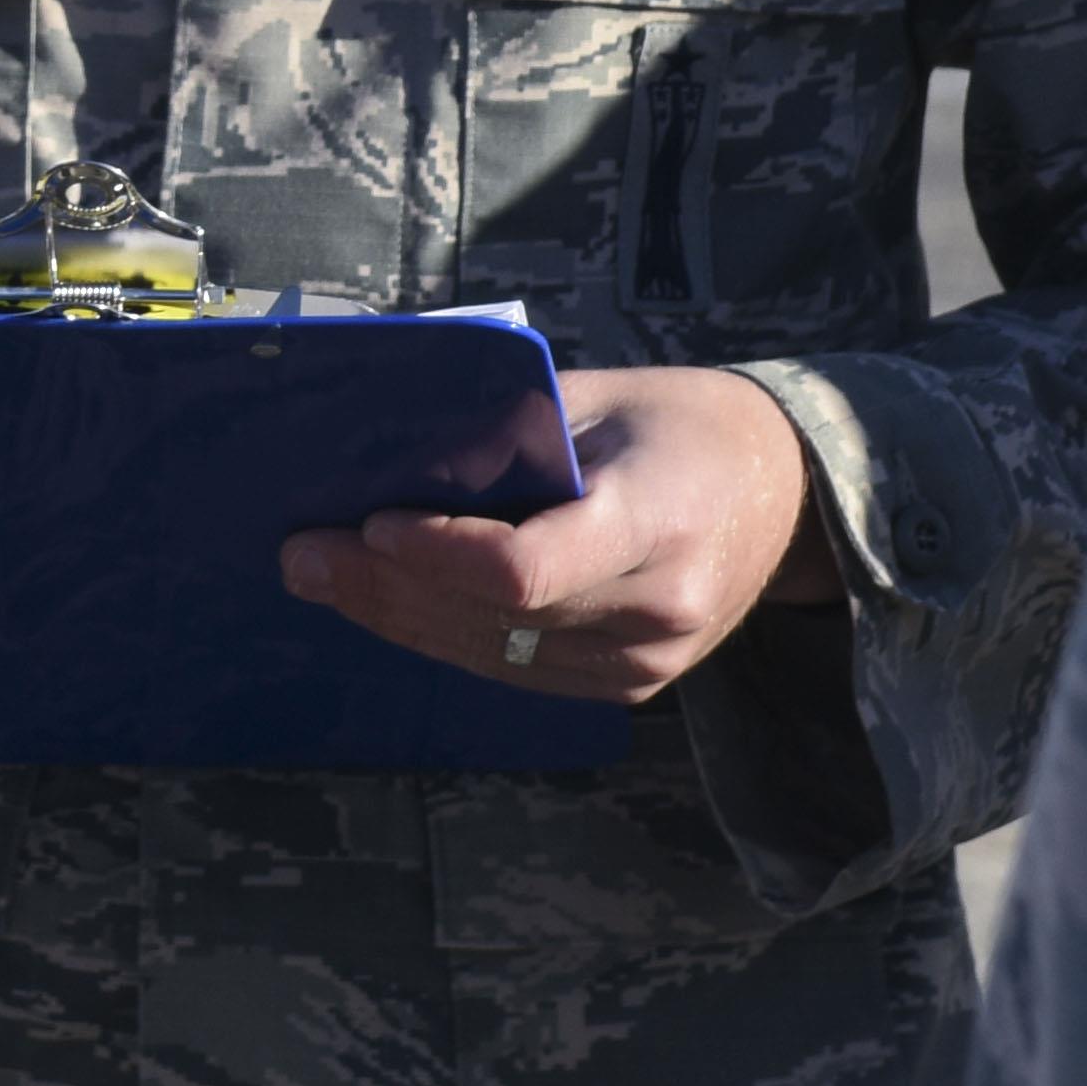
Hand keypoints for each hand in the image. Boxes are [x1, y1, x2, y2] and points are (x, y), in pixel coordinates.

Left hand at [276, 362, 824, 705]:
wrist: (786, 499)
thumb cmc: (680, 424)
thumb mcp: (600, 397)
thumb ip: (505, 429)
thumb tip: (382, 451)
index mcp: (656, 522)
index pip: (527, 570)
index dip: (438, 554)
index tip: (372, 521)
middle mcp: (656, 611)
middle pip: (494, 620)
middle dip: (385, 587)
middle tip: (301, 552)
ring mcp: (646, 664)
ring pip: (493, 655)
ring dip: (399, 618)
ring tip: (321, 573)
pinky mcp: (630, 688)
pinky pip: (515, 670)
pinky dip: (445, 633)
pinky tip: (387, 600)